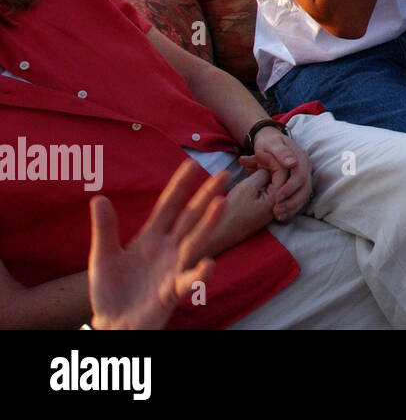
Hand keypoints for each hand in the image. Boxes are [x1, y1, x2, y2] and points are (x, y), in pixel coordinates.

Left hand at [88, 160, 227, 329]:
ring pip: (195, 242)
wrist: (111, 324)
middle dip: (206, 196)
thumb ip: (105, 228)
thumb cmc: (110, 290)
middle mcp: (167, 249)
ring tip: (222, 204)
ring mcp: (173, 268)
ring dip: (209, 223)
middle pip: (190, 217)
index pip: (168, 206)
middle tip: (225, 174)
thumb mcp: (102, 256)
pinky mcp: (172, 291)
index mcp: (151, 237)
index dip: (180, 185)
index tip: (193, 163)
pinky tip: (209, 264)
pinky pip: (188, 281)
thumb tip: (99, 197)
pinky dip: (199, 274)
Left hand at [237, 127, 312, 220]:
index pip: (300, 175)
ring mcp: (304, 177)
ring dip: (292, 207)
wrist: (268, 144)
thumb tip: (292, 163)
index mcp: (300, 158)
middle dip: (292, 202)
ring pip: (304, 195)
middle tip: (276, 211)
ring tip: (278, 216)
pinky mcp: (300, 185)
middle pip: (305, 188)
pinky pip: (300, 199)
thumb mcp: (271, 144)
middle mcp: (305, 168)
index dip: (290, 188)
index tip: (277, 198)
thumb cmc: (268, 144)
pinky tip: (281, 216)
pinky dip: (292, 209)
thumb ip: (281, 152)